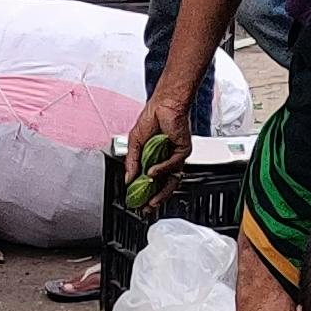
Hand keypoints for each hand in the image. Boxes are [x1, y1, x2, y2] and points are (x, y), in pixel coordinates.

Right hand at [122, 91, 192, 205]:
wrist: (164, 103)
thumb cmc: (152, 118)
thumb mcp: (134, 144)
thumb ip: (131, 163)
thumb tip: (128, 179)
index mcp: (156, 160)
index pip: (153, 183)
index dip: (146, 195)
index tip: (138, 204)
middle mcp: (167, 161)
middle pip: (164, 186)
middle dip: (154, 200)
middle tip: (146, 208)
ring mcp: (176, 157)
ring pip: (171, 180)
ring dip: (161, 192)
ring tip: (151, 199)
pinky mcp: (182, 150)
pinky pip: (173, 165)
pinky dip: (161, 169)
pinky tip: (152, 172)